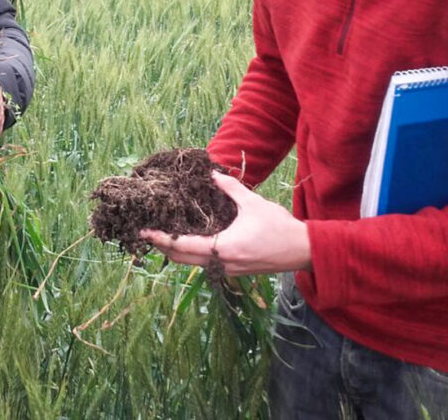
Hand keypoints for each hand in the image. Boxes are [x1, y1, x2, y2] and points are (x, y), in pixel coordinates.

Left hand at [140, 171, 311, 275]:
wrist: (303, 251)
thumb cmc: (279, 227)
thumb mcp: (254, 203)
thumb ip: (230, 188)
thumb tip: (213, 175)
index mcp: (223, 248)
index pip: (183, 246)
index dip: (161, 239)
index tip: (144, 232)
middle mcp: (221, 263)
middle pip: (182, 259)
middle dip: (163, 247)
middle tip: (147, 234)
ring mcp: (227, 270)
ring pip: (192, 264)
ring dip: (176, 252)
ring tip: (162, 238)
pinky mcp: (233, 271)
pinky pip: (204, 264)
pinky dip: (191, 255)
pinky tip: (186, 244)